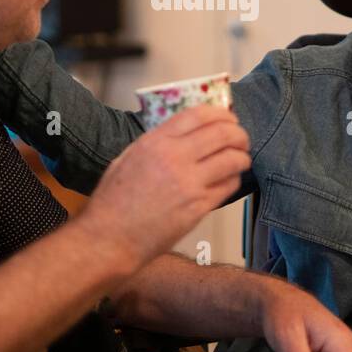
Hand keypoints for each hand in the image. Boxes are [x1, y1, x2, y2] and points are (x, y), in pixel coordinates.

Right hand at [79, 105, 249, 269]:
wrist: (110, 238)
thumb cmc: (113, 201)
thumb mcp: (128, 157)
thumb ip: (156, 143)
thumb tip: (184, 134)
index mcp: (156, 142)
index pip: (198, 115)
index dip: (220, 113)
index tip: (229, 118)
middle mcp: (174, 158)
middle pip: (222, 133)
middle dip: (238, 134)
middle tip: (241, 139)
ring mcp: (189, 183)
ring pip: (232, 159)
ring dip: (242, 157)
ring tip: (241, 159)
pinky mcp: (198, 207)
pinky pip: (228, 186)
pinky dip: (234, 179)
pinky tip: (229, 180)